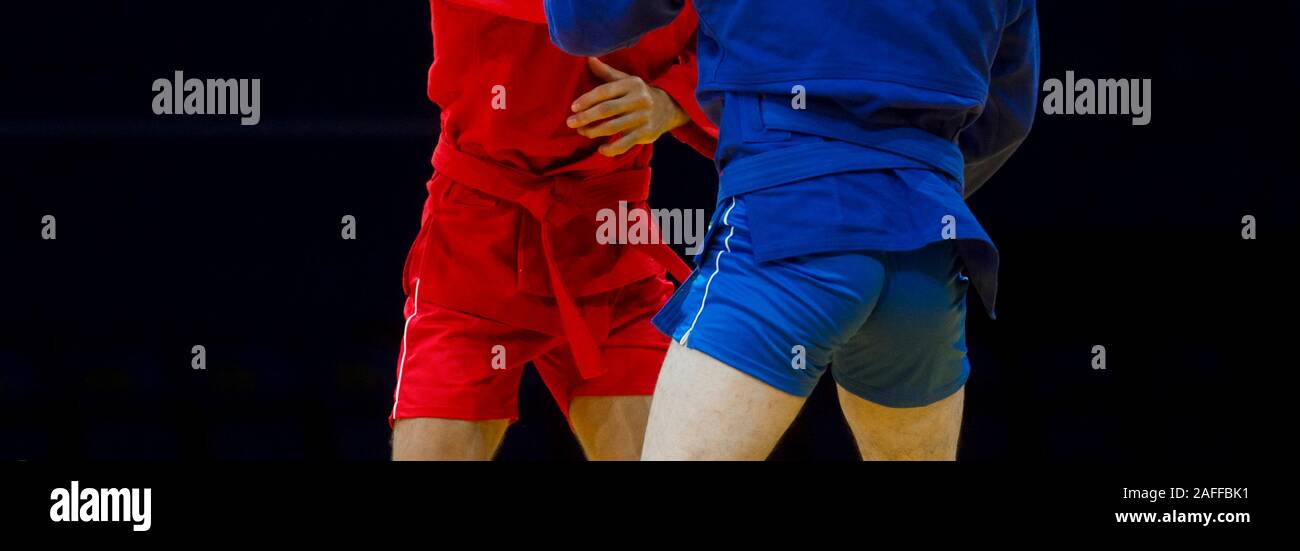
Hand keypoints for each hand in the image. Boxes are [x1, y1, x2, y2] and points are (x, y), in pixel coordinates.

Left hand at [567, 57, 690, 156]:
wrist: (668, 107)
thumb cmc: (638, 93)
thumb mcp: (625, 80)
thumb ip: (606, 73)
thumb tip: (588, 58)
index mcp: (631, 84)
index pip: (605, 91)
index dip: (587, 99)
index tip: (573, 107)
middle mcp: (638, 99)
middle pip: (607, 110)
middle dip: (586, 117)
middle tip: (570, 122)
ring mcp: (643, 117)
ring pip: (614, 127)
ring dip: (594, 131)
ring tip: (582, 132)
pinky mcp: (646, 133)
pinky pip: (626, 143)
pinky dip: (612, 148)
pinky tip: (601, 150)